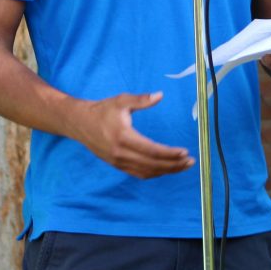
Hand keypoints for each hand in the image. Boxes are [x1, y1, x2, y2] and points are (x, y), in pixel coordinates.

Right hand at [74, 92, 194, 178]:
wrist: (80, 123)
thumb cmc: (102, 110)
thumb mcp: (121, 100)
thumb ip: (141, 100)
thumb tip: (160, 95)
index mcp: (123, 137)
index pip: (151, 150)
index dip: (170, 153)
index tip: (185, 152)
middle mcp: (120, 153)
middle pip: (152, 165)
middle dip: (174, 165)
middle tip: (191, 161)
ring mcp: (118, 162)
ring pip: (147, 172)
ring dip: (167, 171)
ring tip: (183, 166)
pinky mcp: (117, 165)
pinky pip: (139, 174)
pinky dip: (154, 173)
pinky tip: (166, 169)